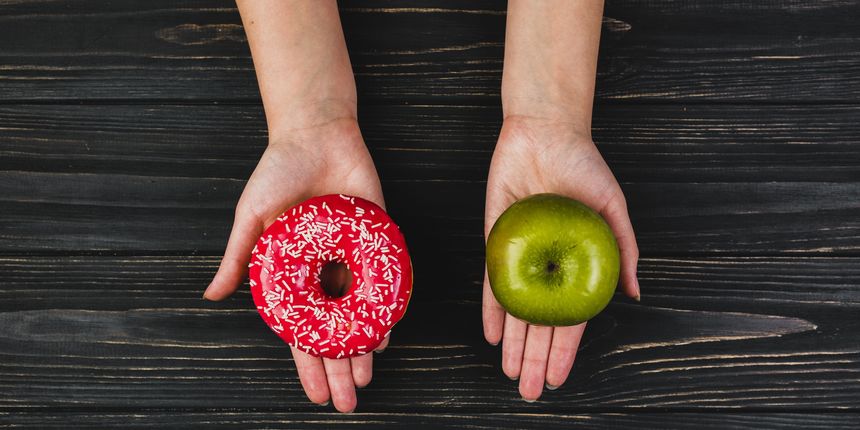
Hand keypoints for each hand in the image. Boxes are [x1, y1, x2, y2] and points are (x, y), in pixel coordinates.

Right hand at [203, 118, 387, 412]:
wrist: (316, 134)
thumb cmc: (278, 172)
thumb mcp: (251, 216)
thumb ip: (237, 257)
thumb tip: (211, 296)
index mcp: (293, 275)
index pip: (302, 331)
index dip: (309, 364)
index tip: (316, 395)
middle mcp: (324, 274)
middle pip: (334, 332)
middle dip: (340, 368)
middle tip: (350, 401)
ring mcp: (352, 260)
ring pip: (360, 315)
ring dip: (364, 348)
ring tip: (367, 378)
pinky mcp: (377, 241)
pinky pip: (385, 283)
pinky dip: (387, 309)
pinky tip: (387, 334)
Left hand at [482, 116, 639, 400]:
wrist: (545, 133)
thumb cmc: (584, 166)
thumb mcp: (613, 208)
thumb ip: (622, 250)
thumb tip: (634, 293)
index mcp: (578, 262)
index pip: (571, 317)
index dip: (565, 349)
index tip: (559, 377)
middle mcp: (548, 265)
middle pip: (541, 321)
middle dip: (536, 356)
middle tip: (529, 390)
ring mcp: (522, 255)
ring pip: (516, 309)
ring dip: (514, 343)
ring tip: (511, 372)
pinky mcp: (497, 240)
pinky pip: (492, 281)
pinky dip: (491, 308)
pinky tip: (492, 335)